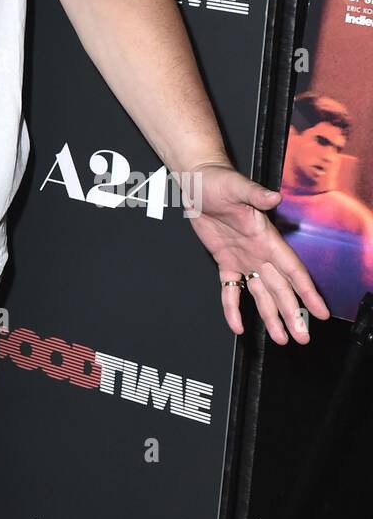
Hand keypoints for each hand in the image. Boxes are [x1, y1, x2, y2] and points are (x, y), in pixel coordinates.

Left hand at [182, 160, 331, 343]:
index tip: (319, 311)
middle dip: (292, 313)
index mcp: (266, 237)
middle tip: (302, 336)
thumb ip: (255, 195)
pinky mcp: (224, 261)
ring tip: (282, 338)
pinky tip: (237, 326)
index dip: (306, 291)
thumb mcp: (237, 187)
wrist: (198, 183)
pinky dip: (233, 308)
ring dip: (271, 317)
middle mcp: (259, 252)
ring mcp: (243, 259)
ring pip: (261, 294)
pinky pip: (231, 290)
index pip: (292, 270)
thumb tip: (273, 196)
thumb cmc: (220, 181)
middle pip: (280, 289)